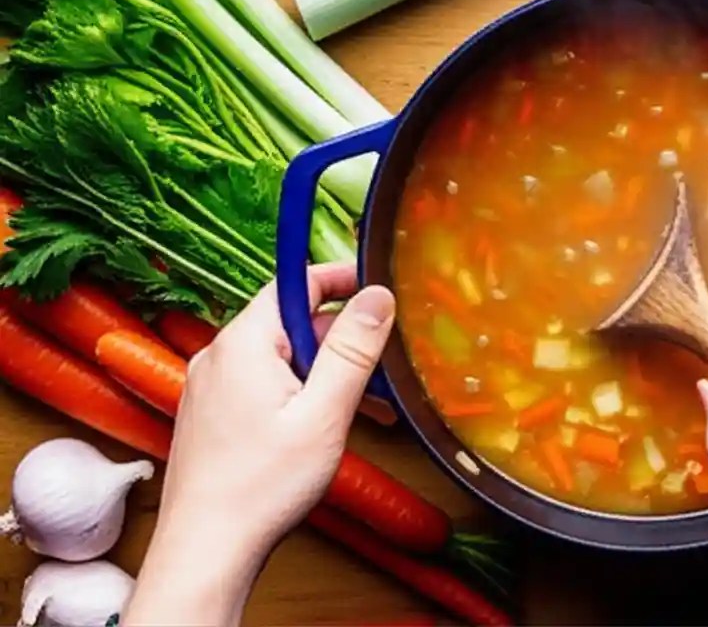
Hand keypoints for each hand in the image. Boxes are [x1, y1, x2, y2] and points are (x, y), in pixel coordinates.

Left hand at [123, 264, 394, 625]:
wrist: (207, 548)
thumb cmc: (260, 486)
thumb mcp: (325, 412)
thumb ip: (353, 350)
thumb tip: (377, 296)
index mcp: (244, 343)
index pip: (295, 283)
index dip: (340, 279)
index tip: (376, 284)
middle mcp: (219, 356)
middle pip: (291, 323)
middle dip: (340, 340)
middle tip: (381, 366)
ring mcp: (211, 386)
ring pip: (280, 358)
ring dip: (323, 373)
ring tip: (361, 407)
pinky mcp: (212, 414)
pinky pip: (263, 384)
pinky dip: (299, 393)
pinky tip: (323, 424)